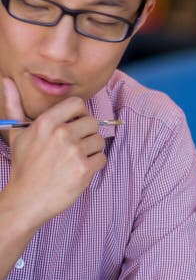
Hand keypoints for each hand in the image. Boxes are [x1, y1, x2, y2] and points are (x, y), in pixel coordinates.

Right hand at [2, 77, 106, 227]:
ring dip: (91, 150)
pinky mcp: (84, 169)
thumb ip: (13, 105)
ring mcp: (74, 152)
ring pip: (99, 141)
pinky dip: (94, 165)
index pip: (78, 104)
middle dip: (87, 134)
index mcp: (46, 123)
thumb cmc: (24, 165)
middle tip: (74, 147)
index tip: (73, 125)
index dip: (79, 114)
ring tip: (74, 159)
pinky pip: (102, 158)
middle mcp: (61, 134)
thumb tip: (7, 80)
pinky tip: (79, 170)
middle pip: (93, 123)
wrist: (27, 198)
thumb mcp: (15, 133)